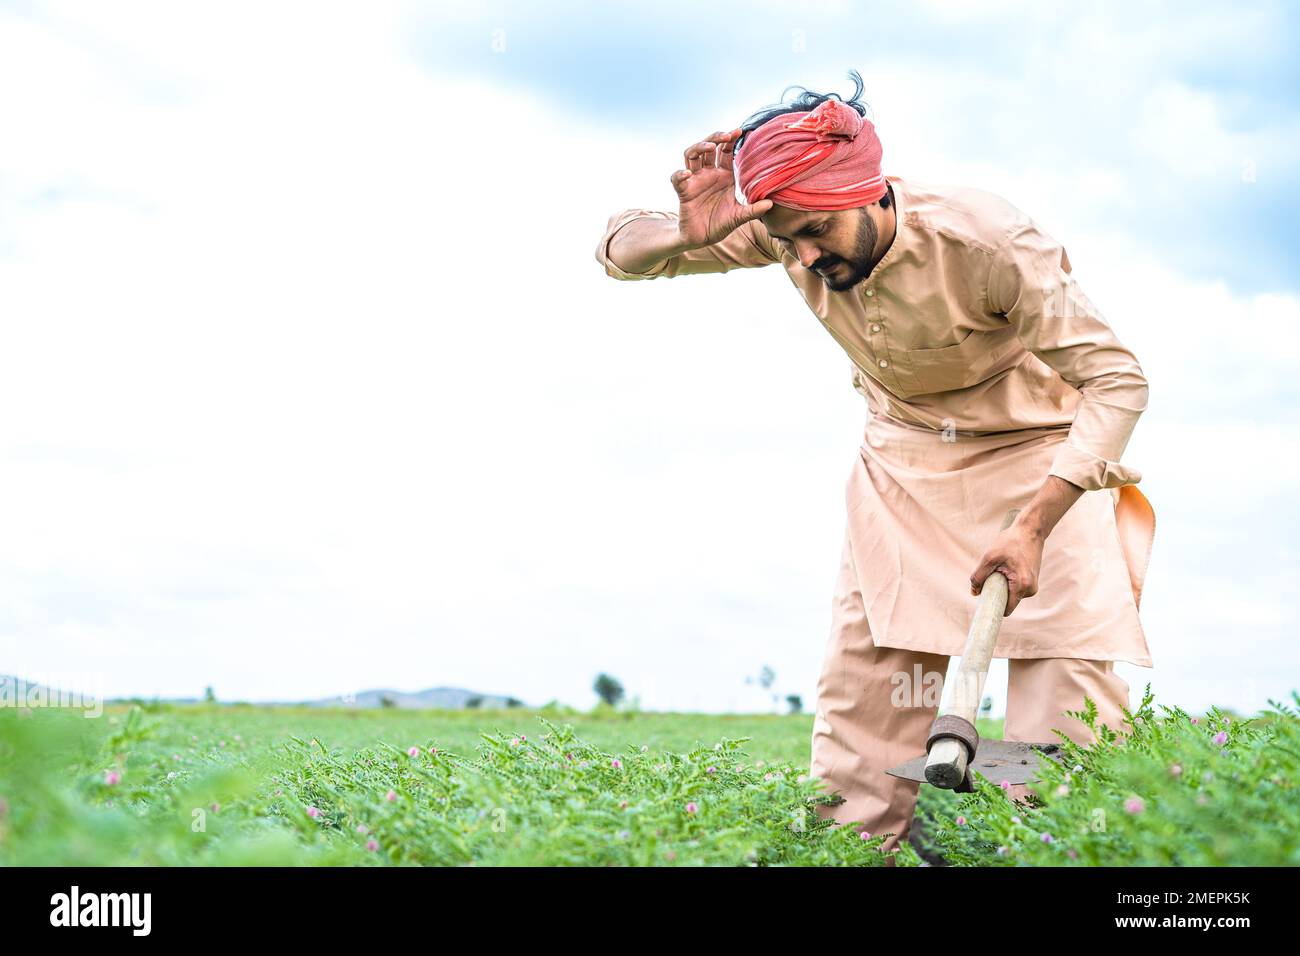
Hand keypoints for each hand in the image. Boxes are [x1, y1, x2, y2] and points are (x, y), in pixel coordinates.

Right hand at [669, 129, 772, 248]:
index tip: (739, 131)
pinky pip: (677, 179)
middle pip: (708, 147)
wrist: (702, 238)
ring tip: (710, 147)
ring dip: (699, 147)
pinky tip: (687, 174)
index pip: (725, 152)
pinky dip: (680, 174)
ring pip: (691, 155)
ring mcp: (694, 181)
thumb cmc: (720, 224)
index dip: (730, 140)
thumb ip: (753, 210)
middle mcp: (708, 174)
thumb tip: (771, 204)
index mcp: (723, 175)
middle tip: (727, 136)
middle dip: (716, 138)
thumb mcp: (739, 217)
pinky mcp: (683, 192)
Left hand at [969, 520, 1044, 615]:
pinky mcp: (1032, 581)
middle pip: (1008, 602)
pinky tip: (1007, 568)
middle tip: (992, 576)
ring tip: (1001, 568)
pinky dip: (1008, 582)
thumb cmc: (1010, 542)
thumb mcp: (990, 557)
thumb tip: (974, 592)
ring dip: (1002, 586)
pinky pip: (1015, 588)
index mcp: (1022, 585)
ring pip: (1011, 594)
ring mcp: (1033, 586)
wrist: (1030, 531)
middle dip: (997, 593)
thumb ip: (979, 576)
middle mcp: (1031, 589)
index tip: (984, 606)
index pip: (1007, 609)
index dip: (994, 609)